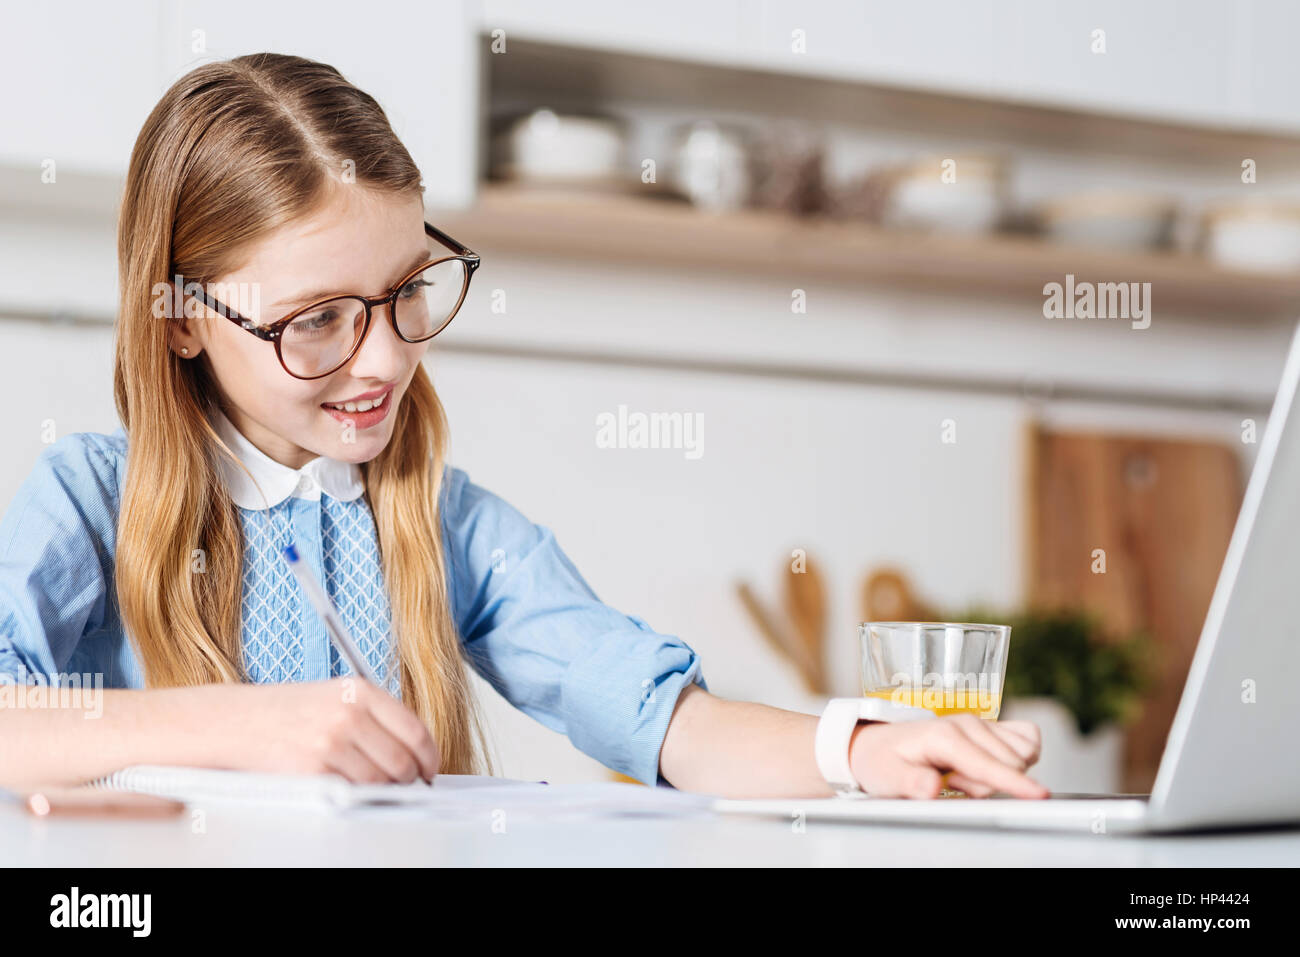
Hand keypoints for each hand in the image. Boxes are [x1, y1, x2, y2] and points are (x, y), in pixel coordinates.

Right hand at [209, 678, 439, 783]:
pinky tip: (346, 785)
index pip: (415, 731)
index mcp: (360, 691)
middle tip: (405, 784)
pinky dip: (356, 795)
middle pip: (403, 761)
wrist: (237, 721)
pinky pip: (352, 792)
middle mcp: (349, 714)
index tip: (430, 769)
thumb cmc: (288, 712)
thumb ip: (376, 717)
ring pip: (380, 781)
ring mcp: (331, 743)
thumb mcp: (337, 696)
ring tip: (370, 783)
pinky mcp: (313, 770)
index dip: (429, 757)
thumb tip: (414, 752)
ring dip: (382, 790)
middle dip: (409, 779)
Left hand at [847, 715, 1047, 798]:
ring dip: (1003, 773)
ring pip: (1022, 753)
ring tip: (965, 776)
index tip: (1037, 795)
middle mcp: (967, 724)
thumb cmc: (883, 762)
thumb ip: (910, 783)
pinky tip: (988, 765)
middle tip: (953, 785)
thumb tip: (932, 787)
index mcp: (944, 736)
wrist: (878, 745)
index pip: (987, 764)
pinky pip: (1027, 739)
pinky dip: (1019, 757)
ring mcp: (981, 723)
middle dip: (990, 786)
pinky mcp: (990, 727)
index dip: (1013, 783)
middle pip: (1009, 764)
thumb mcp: (887, 778)